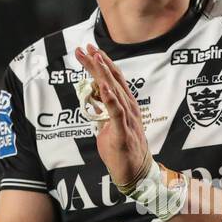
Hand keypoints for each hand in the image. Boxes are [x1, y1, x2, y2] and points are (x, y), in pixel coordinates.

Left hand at [74, 43, 150, 188]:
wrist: (136, 174)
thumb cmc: (123, 151)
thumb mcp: (108, 127)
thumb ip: (102, 112)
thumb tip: (92, 99)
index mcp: (126, 106)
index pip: (112, 80)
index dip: (101, 64)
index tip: (88, 50)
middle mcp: (129, 108)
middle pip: (113, 81)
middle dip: (98, 63)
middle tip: (86, 47)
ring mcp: (128, 120)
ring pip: (115, 92)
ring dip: (104, 74)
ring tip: (94, 58)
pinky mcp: (124, 133)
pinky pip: (117, 114)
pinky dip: (111, 100)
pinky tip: (104, 88)